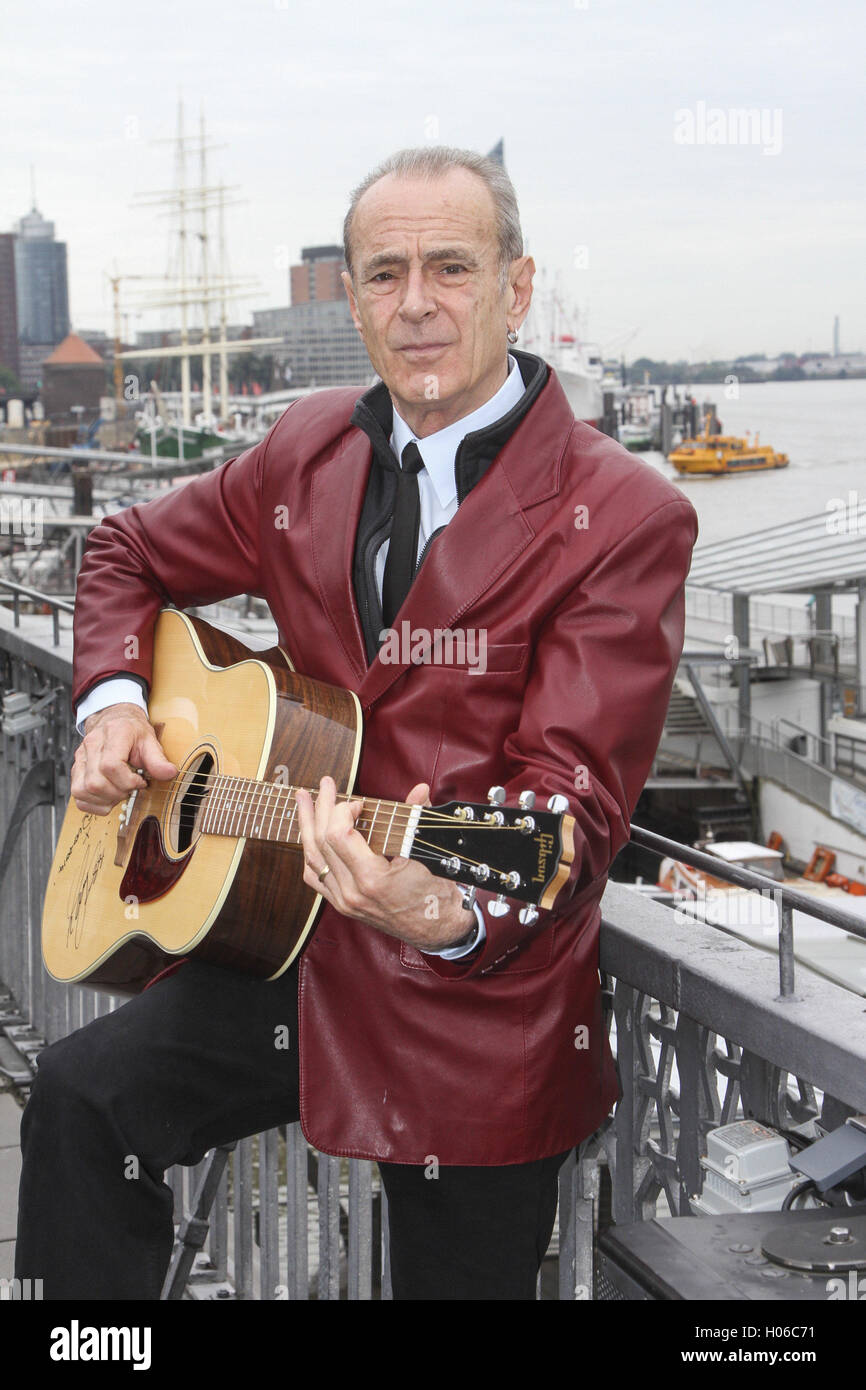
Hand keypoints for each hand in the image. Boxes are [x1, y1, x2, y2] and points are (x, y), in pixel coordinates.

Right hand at [72, 703, 177, 814]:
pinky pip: (77, 794)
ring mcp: (80, 758)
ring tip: (120, 792)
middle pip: (95, 782)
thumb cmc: (132, 731)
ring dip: (104, 799)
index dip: (127, 781)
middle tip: (131, 788)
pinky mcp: (76, 769)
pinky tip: (108, 798)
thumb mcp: (150, 740)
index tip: (140, 782)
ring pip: (82, 790)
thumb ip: (158, 759)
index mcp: (113, 734)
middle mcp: (91, 745)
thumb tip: (170, 774)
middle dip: (117, 793)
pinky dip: (93, 804)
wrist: (114, 720)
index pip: (110, 765)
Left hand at [295, 776, 471, 948]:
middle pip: (321, 841)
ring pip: (312, 858)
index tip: (359, 804)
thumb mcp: (428, 854)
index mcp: (372, 879)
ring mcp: (344, 901)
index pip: (338, 834)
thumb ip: (416, 817)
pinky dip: (311, 852)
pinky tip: (309, 836)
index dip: (342, 810)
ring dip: (307, 825)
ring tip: (303, 800)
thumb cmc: (436, 894)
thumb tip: (419, 789)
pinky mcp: (343, 905)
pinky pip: (316, 877)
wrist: (438, 930)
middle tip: (324, 784)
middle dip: (320, 807)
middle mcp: (352, 892)